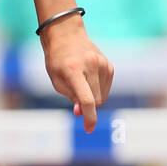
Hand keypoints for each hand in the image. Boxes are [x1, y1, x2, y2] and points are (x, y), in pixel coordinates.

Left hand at [40, 17, 113, 131]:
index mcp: (74, 70)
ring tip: (79, 82)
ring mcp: (103, 65)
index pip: (87, 99)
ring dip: (92, 97)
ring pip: (102, 96)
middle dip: (86, 106)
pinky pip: (106, 89)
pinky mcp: (110, 66)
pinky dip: (97, 90)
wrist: (66, 36)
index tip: (89, 129)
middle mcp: (92, 66)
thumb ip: (70, 97)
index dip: (89, 117)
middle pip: (95, 100)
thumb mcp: (56, 80)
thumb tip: (83, 113)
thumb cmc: (57, 61)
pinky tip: (88, 79)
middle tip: (74, 97)